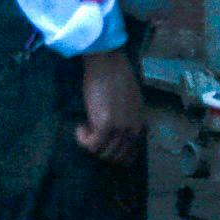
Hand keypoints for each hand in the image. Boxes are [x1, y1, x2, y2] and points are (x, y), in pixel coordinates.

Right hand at [76, 46, 146, 160]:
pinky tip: (79, 128)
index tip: (104, 147)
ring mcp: (119, 130)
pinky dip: (83, 140)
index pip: (131, 153)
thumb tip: (121, 125)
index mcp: (140, 125)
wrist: (108, 63)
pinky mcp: (104, 126)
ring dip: (92, 145)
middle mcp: (132, 131)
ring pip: (104, 153)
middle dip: (103, 152)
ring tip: (84, 130)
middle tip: (91, 138)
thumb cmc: (117, 74)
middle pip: (117, 157)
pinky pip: (92, 145)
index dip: (117, 155)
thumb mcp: (132, 99)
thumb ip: (130, 116)